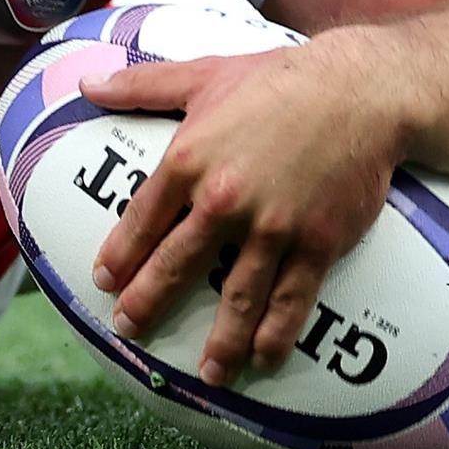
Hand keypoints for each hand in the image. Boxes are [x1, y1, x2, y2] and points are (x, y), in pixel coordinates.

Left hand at [81, 30, 414, 385]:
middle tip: (129, 328)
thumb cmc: (278, 79)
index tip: (104, 281)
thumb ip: (141, 86)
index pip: (142, 219)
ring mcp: (273, 227)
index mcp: (190, 158)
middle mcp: (225, 200)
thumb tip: (87, 83)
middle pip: (177, 265)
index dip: (120, 254)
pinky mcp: (317, 242)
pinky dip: (275, 334)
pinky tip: (262, 359)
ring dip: (219, 340)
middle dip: (148, 302)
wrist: (361, 91)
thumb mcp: (202, 74)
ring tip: (205, 373)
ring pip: (237, 296)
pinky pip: (291, 298)